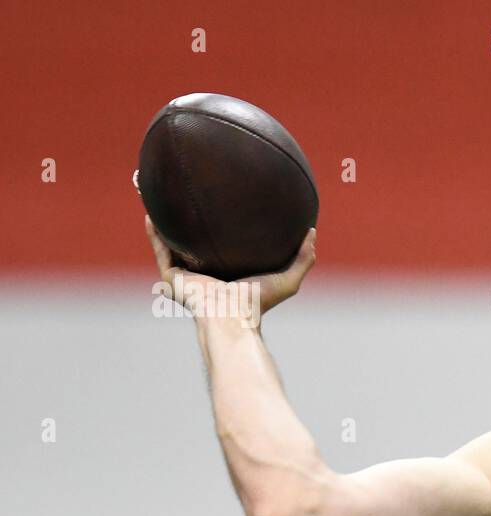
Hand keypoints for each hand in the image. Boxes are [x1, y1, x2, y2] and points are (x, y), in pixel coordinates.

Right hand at [145, 215, 316, 323]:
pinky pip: (160, 249)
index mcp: (227, 274)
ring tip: (159, 198)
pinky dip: (154, 233)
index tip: (223, 207)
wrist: (233, 316)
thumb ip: (303, 258)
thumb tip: (312, 232)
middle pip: (193, 243)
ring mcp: (185, 277)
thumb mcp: (288, 279)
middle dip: (188, 223)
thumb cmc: (260, 302)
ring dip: (164, 223)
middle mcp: (204, 275)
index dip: (222, 231)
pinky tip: (150, 213)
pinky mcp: (171, 278)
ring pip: (171, 243)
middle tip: (189, 196)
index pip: (223, 249)